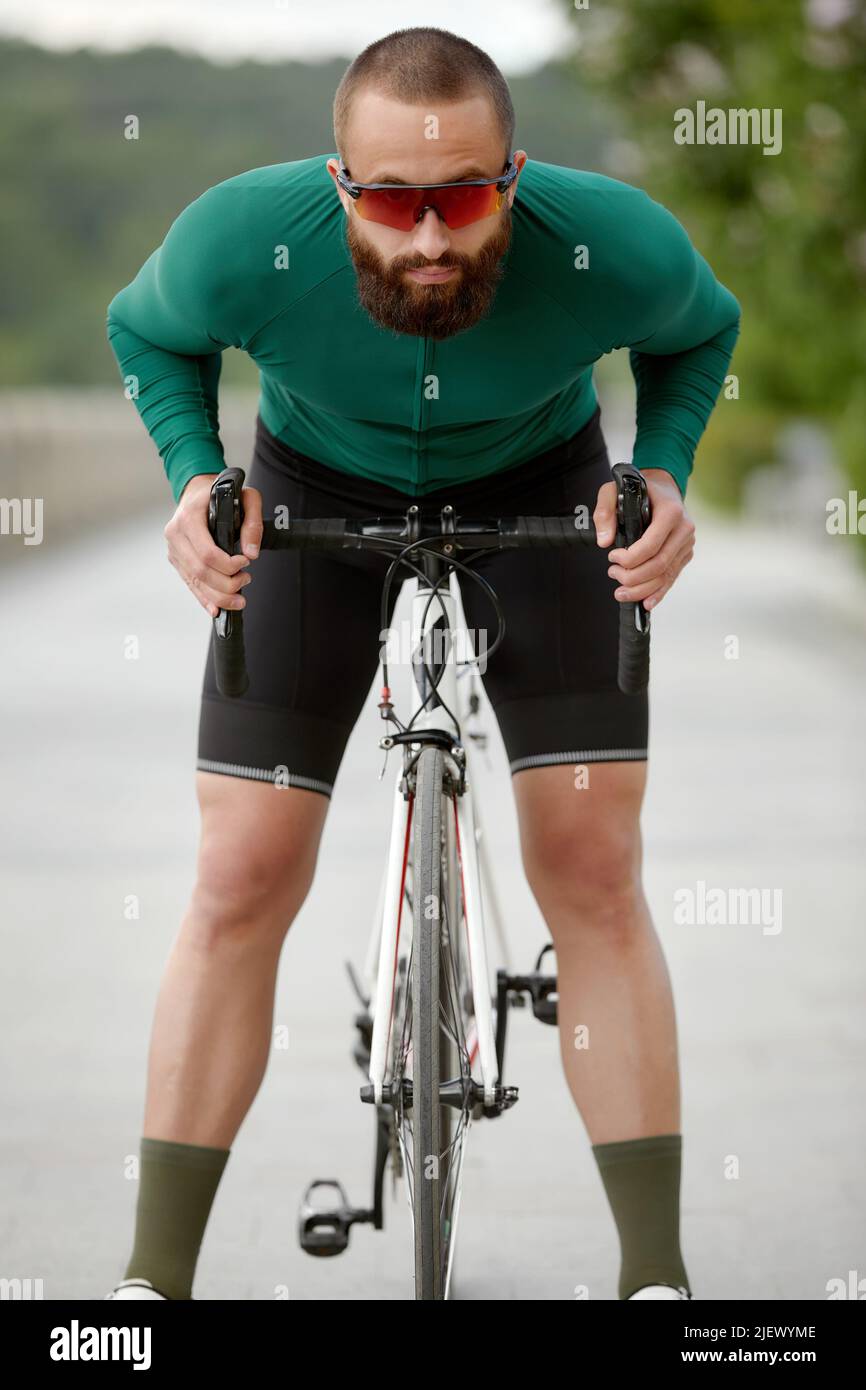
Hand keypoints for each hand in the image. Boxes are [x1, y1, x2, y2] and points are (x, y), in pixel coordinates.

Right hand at [164, 474, 263, 617]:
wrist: (197, 492)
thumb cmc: (219, 493)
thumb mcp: (245, 497)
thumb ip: (253, 522)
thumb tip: (252, 552)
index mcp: (189, 518)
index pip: (206, 552)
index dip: (228, 565)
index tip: (246, 562)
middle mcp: (176, 535)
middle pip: (200, 571)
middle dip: (226, 584)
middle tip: (246, 581)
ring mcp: (174, 549)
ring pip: (194, 582)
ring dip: (218, 596)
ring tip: (239, 600)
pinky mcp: (177, 560)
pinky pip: (190, 584)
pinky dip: (204, 599)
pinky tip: (217, 609)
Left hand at [593, 468, 694, 609]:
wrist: (662, 488)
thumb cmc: (640, 490)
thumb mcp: (615, 490)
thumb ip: (605, 512)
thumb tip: (604, 541)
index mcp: (671, 512)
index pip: (651, 545)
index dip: (630, 558)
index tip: (612, 557)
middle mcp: (683, 529)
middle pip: (659, 564)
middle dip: (633, 576)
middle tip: (613, 575)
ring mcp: (686, 544)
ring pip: (665, 575)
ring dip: (642, 589)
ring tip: (621, 593)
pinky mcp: (685, 554)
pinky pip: (672, 577)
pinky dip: (658, 592)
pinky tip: (645, 603)